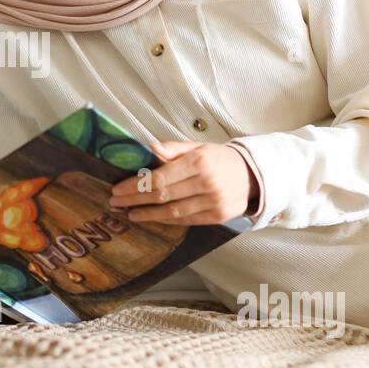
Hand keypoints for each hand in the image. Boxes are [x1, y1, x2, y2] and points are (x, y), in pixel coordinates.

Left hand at [107, 140, 258, 223]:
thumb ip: (172, 148)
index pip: (159, 177)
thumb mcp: (198, 147)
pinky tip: (152, 218)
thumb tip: (149, 147)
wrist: (252, 175)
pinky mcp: (217, 216)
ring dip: (148, 214)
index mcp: (199, 162)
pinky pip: (186, 220)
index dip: (136, 185)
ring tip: (130, 213)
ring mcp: (213, 202)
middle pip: (163, 195)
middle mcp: (206, 183)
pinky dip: (166, 220)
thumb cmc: (219, 159)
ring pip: (173, 212)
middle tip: (116, 202)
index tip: (118, 188)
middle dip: (135, 200)